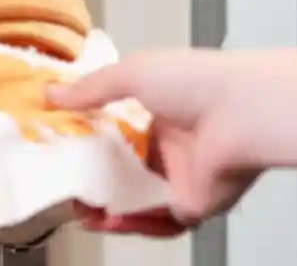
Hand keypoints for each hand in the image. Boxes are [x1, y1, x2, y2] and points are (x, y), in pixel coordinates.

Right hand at [49, 49, 264, 234]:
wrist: (243, 111)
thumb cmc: (199, 82)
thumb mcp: (133, 73)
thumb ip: (91, 88)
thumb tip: (53, 94)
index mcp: (163, 113)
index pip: (120, 135)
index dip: (91, 146)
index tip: (64, 152)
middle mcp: (175, 148)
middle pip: (125, 174)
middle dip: (95, 185)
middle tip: (68, 189)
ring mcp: (184, 178)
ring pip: (139, 204)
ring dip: (109, 210)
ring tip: (82, 212)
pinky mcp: (194, 205)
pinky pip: (158, 223)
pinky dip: (133, 224)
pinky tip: (109, 219)